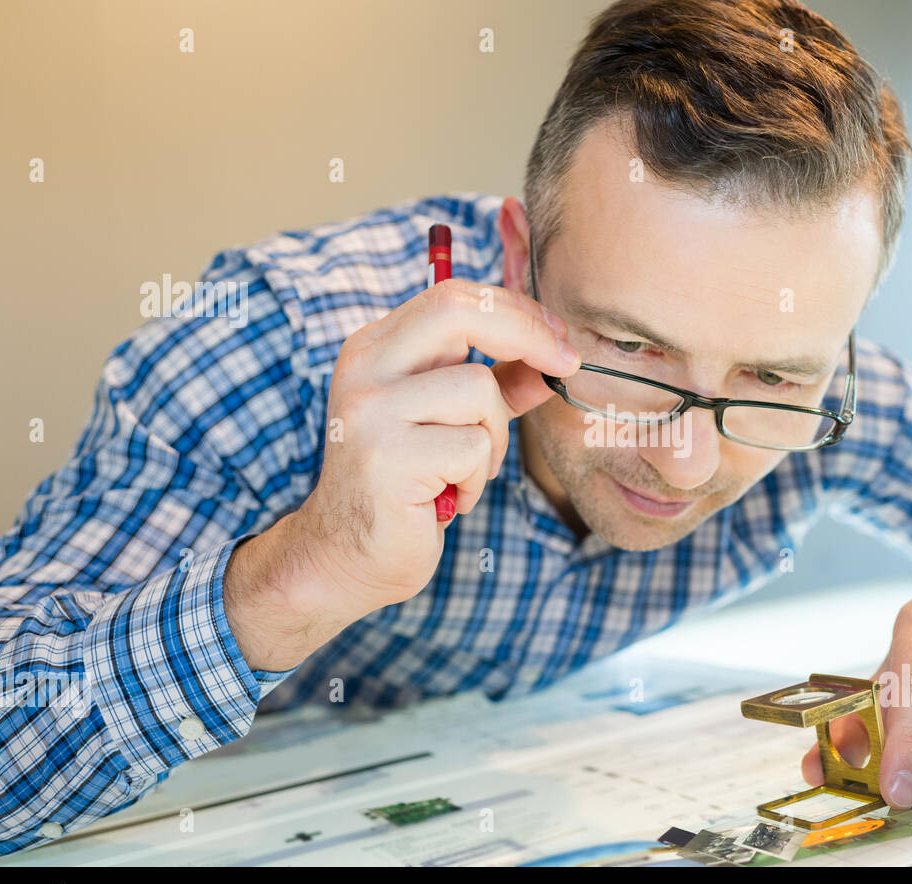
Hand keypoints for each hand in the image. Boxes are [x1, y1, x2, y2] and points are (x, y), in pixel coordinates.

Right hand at [224, 279, 579, 670]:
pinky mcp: (384, 456)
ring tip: (465, 473)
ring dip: (495, 439)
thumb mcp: (455, 423)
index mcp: (375, 348)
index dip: (518, 311)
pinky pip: (472, 446)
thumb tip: (556, 358)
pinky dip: (476, 478)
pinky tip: (447, 498)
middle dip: (528, 334)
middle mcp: (364, 368)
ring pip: (478, 389)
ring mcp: (368, 410)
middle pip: (459, 312)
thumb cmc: (406, 488)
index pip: (454, 296)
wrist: (346, 558)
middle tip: (566, 365)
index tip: (560, 341)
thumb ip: (499, 385)